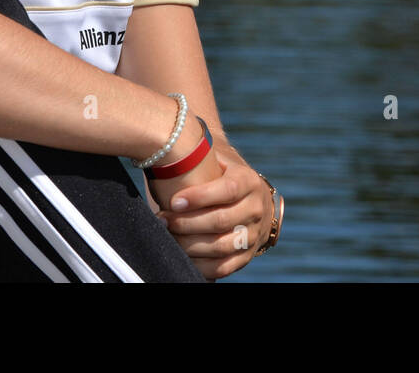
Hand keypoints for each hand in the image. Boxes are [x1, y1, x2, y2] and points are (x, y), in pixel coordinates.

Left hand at [157, 149, 273, 279]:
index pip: (228, 190)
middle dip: (187, 223)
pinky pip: (223, 267)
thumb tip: (169, 149)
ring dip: (189, 244)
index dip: (201, 197)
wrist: (252, 199)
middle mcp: (256, 208)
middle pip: (222, 220)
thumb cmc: (222, 175)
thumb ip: (201, 157)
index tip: (174, 201)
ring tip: (167, 237)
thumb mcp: (218, 160)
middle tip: (162, 220)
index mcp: (249, 181)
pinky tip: (180, 255)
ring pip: (221, 246)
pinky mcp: (246, 256)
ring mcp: (254, 234)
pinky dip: (199, 265)